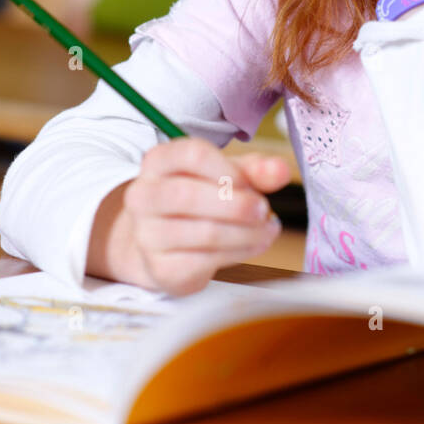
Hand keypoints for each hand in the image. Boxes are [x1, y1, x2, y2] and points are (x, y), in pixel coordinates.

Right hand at [123, 138, 290, 295]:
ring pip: (204, 232)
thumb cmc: (199, 200)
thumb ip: (255, 170)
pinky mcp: (160, 268)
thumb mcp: (226, 175)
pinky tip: (253, 245)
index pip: (192, 155)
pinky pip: (205, 261)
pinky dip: (239, 253)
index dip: (228, 170)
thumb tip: (280, 170)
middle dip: (238, 205)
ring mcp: (147, 235)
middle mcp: (143, 195)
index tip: (250, 183)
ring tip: (267, 229)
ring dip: (246, 233)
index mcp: (159, 161)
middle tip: (264, 210)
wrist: (163, 244)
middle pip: (189, 196)